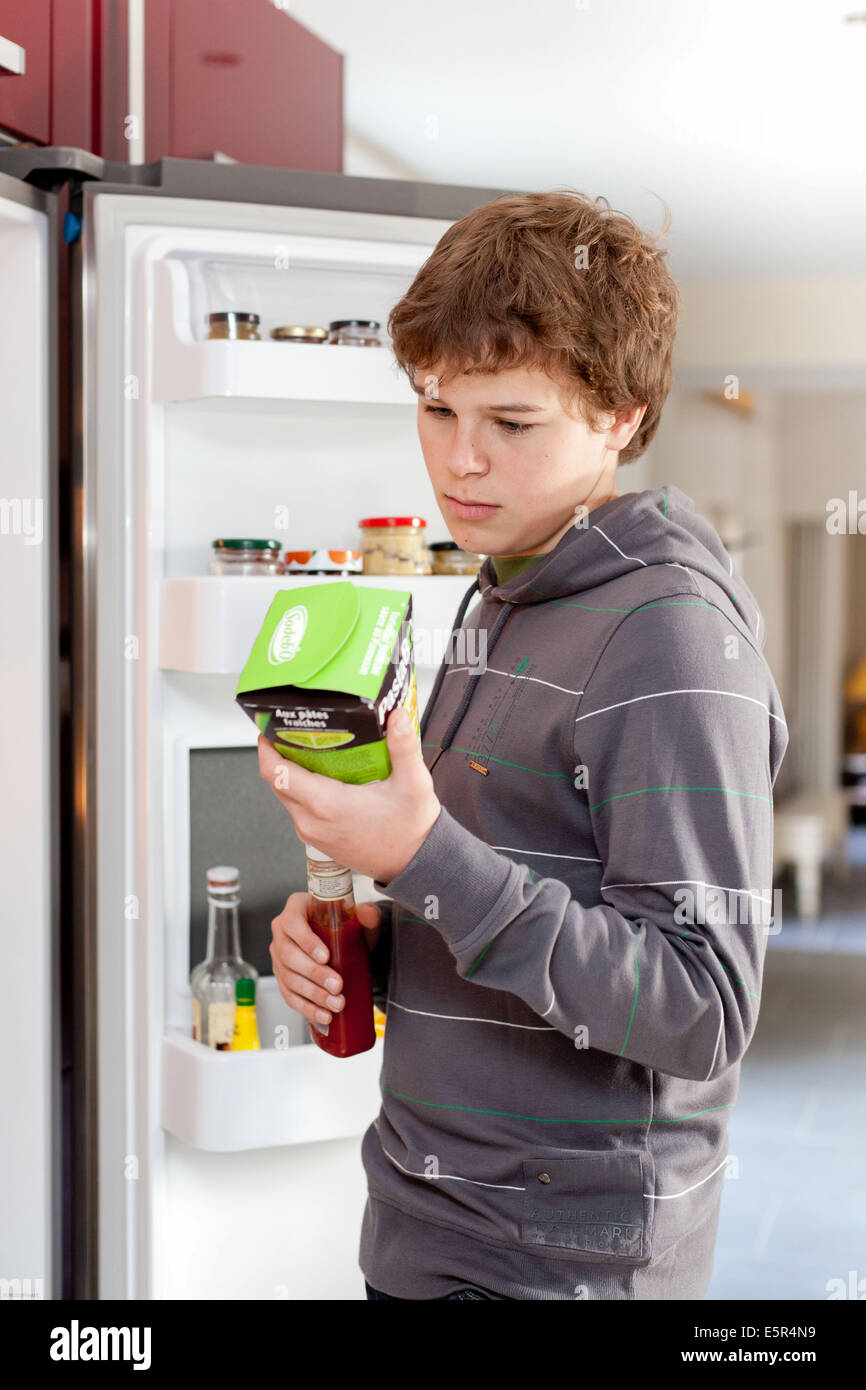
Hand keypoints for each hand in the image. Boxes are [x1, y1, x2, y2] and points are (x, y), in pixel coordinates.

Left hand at [257, 706, 440, 882]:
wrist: (414, 866)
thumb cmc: (411, 831)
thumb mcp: (413, 784)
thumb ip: (404, 747)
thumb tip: (398, 716)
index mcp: (327, 804)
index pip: (276, 773)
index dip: (266, 748)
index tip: (269, 728)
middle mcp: (312, 821)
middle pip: (277, 781)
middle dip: (280, 754)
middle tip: (294, 731)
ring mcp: (312, 833)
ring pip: (287, 796)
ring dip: (291, 773)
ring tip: (310, 750)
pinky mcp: (318, 839)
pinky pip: (298, 809)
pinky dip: (302, 790)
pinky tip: (323, 776)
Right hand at [270, 890, 383, 1027]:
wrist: (345, 941)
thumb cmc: (347, 924)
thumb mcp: (360, 917)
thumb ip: (367, 913)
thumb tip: (367, 914)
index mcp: (296, 908)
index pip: (293, 923)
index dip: (306, 941)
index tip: (326, 957)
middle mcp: (282, 931)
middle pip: (289, 954)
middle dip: (314, 974)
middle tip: (337, 986)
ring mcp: (279, 955)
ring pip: (289, 978)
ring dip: (312, 995)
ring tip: (335, 1003)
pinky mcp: (283, 977)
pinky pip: (289, 995)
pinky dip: (306, 1008)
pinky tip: (323, 1015)